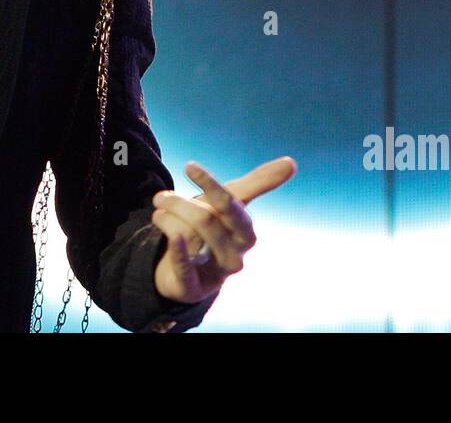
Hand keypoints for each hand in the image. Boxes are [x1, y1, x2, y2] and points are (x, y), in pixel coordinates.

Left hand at [150, 155, 296, 304]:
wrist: (189, 272)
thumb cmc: (214, 230)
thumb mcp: (233, 205)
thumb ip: (259, 183)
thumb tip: (292, 162)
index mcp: (246, 234)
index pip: (230, 205)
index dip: (210, 184)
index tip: (189, 166)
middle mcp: (235, 256)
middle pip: (206, 219)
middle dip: (180, 203)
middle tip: (160, 197)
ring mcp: (214, 275)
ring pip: (189, 236)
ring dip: (167, 218)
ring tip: (158, 212)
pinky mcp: (192, 288)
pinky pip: (185, 267)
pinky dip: (178, 250)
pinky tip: (172, 237)